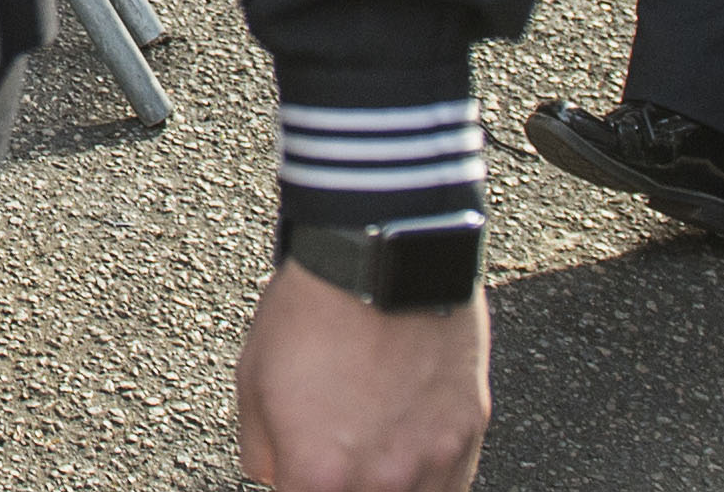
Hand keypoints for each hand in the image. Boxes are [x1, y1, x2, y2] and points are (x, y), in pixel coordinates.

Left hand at [236, 264, 488, 490]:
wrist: (380, 254)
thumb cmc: (313, 308)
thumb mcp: (254, 379)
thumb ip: (262, 449)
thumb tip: (275, 476)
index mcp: (321, 474)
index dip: (297, 485)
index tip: (299, 472)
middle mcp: (383, 481)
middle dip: (338, 484)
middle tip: (333, 455)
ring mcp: (434, 461)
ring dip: (386, 485)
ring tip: (370, 457)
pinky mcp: (469, 433)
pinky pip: (453, 484)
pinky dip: (429, 480)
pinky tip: (409, 460)